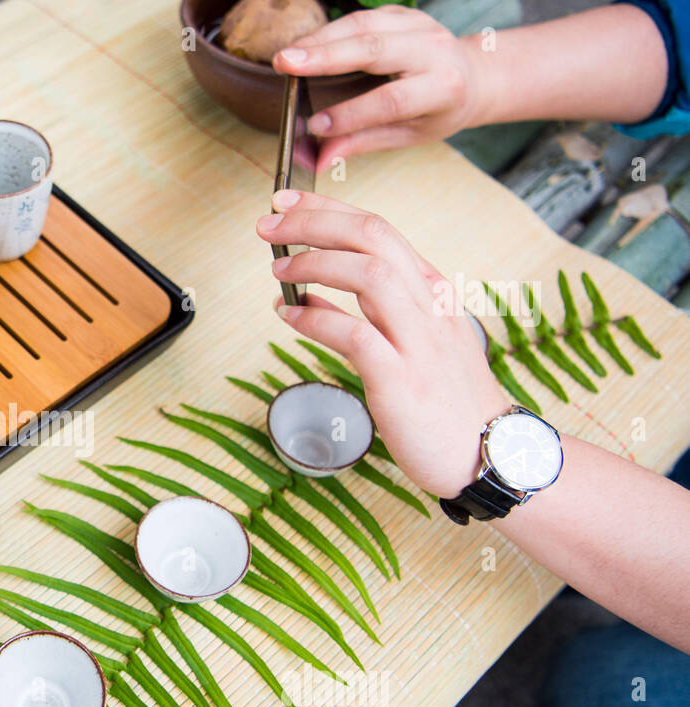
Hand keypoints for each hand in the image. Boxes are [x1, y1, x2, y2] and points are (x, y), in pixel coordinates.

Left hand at [255, 190, 507, 497]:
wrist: (490, 453)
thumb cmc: (446, 400)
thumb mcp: (417, 342)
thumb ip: (373, 313)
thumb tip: (312, 294)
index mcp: (432, 291)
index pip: (379, 229)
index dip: (328, 209)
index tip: (285, 200)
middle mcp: (429, 307)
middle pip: (372, 238)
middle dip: (314, 222)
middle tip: (267, 224)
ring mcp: (419, 342)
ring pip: (368, 274)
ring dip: (314, 263)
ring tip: (278, 269)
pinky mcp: (402, 381)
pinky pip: (355, 336)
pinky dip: (316, 319)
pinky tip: (289, 315)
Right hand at [272, 6, 486, 171]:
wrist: (472, 76)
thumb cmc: (438, 111)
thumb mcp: (409, 135)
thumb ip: (364, 142)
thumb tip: (319, 159)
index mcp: (444, 88)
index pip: (392, 100)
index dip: (352, 114)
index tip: (315, 126)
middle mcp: (434, 50)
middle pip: (374, 49)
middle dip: (326, 57)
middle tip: (286, 65)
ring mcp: (418, 25)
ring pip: (362, 26)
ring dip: (319, 40)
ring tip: (286, 57)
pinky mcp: (400, 13)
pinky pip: (358, 19)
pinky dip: (327, 32)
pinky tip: (304, 47)